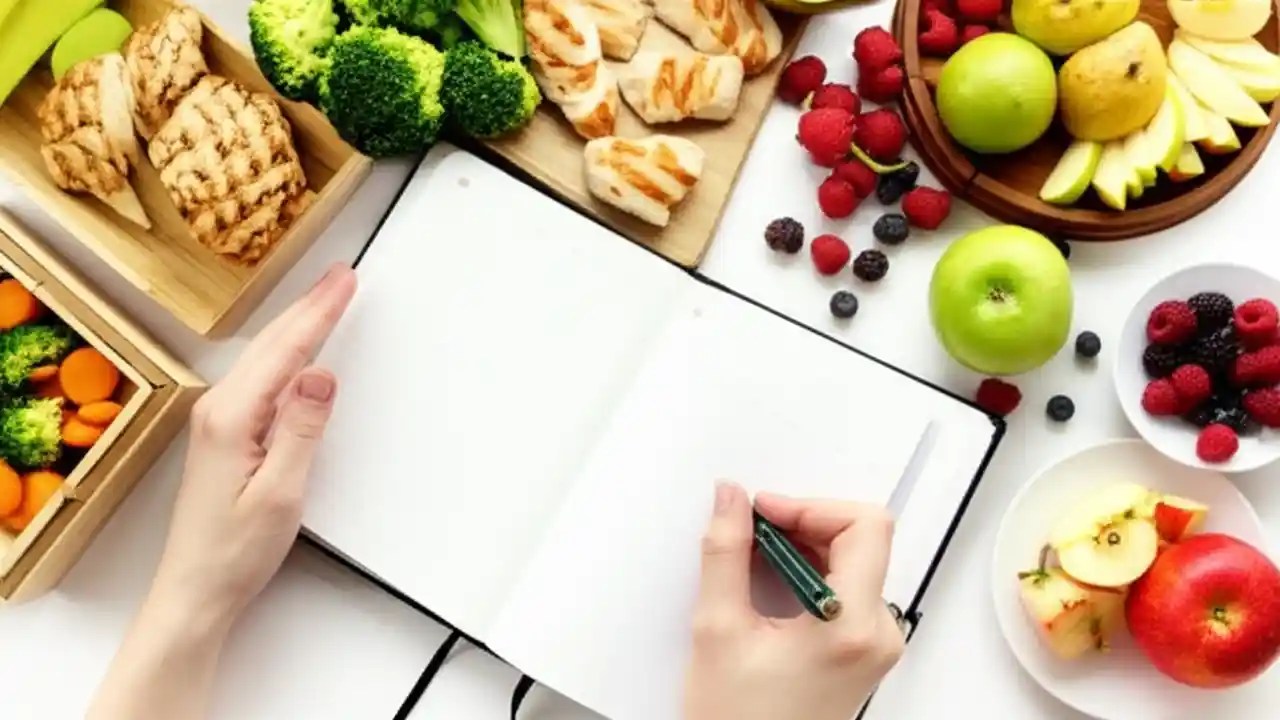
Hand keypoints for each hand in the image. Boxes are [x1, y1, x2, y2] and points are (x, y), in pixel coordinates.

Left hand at [151, 264, 356, 628]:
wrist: (195, 590)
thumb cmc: (234, 551)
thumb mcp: (281, 493)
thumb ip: (302, 429)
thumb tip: (320, 375)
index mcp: (232, 417)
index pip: (286, 351)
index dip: (319, 312)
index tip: (345, 281)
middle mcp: (218, 410)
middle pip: (272, 344)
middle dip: (309, 306)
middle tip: (341, 276)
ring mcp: (218, 421)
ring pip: (264, 357)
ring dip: (297, 325)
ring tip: (324, 299)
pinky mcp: (223, 434)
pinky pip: (259, 377)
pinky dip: (284, 352)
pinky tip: (296, 349)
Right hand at [682, 483, 904, 719]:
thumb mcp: (718, 630)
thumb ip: (725, 554)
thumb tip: (730, 501)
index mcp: (852, 627)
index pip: (864, 527)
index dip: (810, 506)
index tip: (766, 511)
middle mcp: (878, 635)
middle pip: (861, 540)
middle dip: (803, 523)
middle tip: (753, 529)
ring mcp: (875, 645)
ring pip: (856, 561)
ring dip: (805, 547)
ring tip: (755, 559)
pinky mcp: (864, 651)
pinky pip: (850, 587)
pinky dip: (811, 571)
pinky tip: (770, 582)